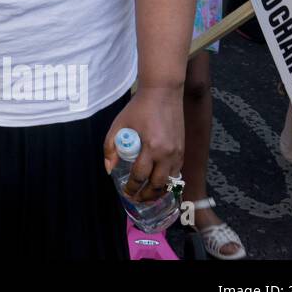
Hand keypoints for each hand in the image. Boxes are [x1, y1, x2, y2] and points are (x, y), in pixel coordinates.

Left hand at [104, 86, 183, 203]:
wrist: (163, 93)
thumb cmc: (139, 108)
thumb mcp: (119, 124)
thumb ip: (111, 147)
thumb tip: (109, 168)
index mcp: (151, 146)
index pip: (140, 175)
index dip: (131, 187)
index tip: (126, 191)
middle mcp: (167, 153)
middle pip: (157, 184)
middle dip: (146, 195)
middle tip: (136, 199)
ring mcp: (178, 152)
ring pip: (170, 182)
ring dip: (158, 191)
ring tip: (147, 196)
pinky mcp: (182, 150)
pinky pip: (177, 172)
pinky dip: (168, 181)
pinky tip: (159, 183)